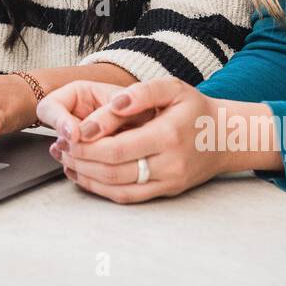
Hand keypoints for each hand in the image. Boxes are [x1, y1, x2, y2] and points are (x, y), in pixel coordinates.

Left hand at [49, 77, 226, 202]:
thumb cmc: (195, 109)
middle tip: (59, 149)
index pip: (117, 148)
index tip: (67, 136)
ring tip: (66, 161)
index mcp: (168, 135)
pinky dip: (102, 189)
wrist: (225, 137)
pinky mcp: (166, 192)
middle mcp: (169, 164)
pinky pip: (128, 197)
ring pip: (117, 188)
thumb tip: (112, 104)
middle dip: (81, 161)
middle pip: (113, 171)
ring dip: (87, 177)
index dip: (87, 145)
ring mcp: (168, 182)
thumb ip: (140, 93)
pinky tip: (85, 176)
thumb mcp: (172, 88)